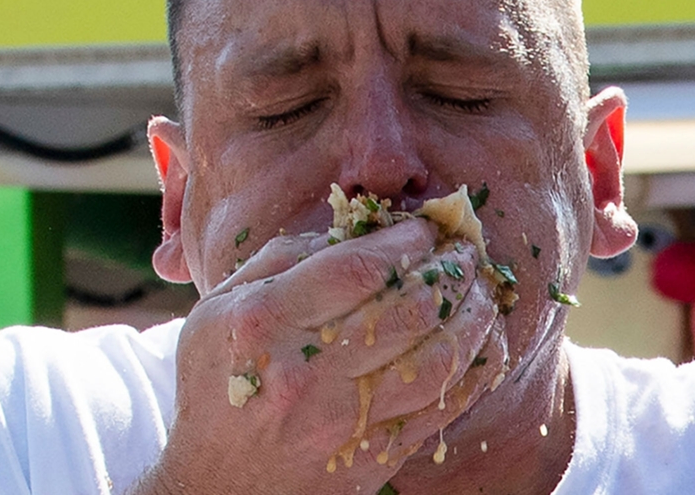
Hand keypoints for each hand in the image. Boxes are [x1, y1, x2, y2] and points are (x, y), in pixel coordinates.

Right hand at [133, 218, 508, 494]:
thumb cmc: (217, 385)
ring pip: (438, 359)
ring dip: (475, 316)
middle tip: (466, 250)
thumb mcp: (219, 309)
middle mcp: (308, 372)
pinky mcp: (374, 456)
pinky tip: (484, 342)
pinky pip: (443, 408)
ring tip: (482, 289)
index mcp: (266, 321)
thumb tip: (354, 229)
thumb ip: (282, 259)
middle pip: (409, 308)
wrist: (211, 485)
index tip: (428, 227)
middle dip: (452, 269)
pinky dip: (476, 370)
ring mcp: (345, 420)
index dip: (408, 240)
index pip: (360, 268)